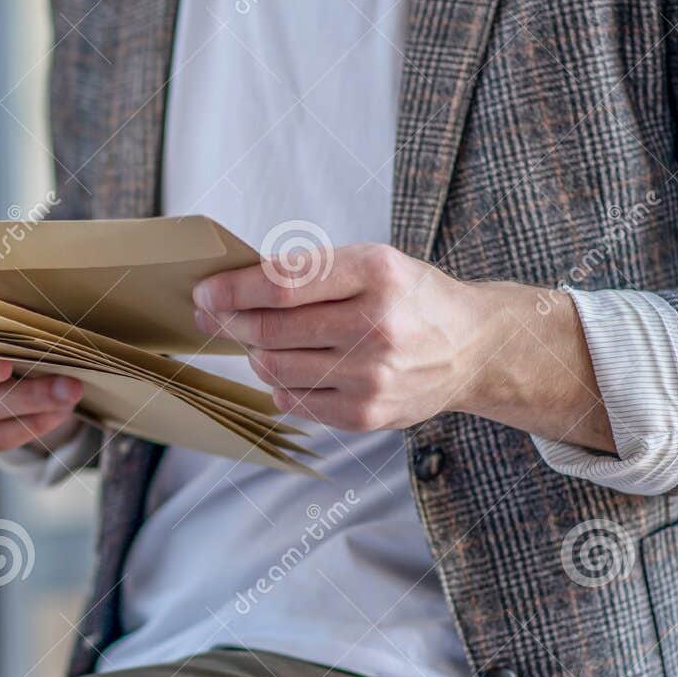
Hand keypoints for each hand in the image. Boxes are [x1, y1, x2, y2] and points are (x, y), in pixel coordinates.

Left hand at [191, 243, 613, 449]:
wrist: (472, 348)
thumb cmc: (411, 297)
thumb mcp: (372, 263)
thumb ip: (309, 273)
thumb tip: (232, 288)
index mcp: (376, 274)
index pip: (283, 285)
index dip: (233, 290)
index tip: (205, 293)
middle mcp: (376, 326)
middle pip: (270, 330)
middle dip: (231, 322)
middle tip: (215, 316)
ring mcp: (372, 376)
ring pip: (274, 369)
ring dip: (256, 353)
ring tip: (264, 341)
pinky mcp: (366, 414)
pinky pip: (293, 401)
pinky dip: (280, 384)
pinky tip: (294, 369)